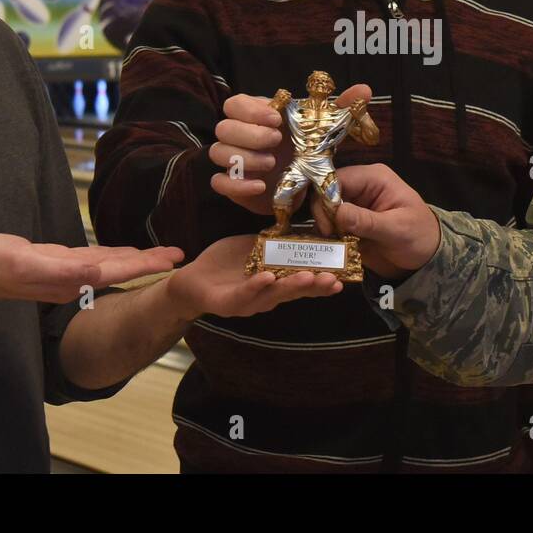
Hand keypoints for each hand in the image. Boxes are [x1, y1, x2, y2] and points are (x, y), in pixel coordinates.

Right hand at [0, 234, 182, 306]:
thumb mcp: (31, 262)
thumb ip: (66, 269)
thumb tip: (97, 272)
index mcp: (75, 279)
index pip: (121, 271)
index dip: (148, 265)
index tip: (175, 260)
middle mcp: (77, 279)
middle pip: (122, 268)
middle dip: (151, 262)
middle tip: (180, 254)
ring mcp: (69, 273)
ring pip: (111, 264)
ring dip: (136, 259)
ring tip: (160, 255)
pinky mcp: (60, 263)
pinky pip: (95, 259)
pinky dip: (114, 255)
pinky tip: (122, 253)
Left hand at [164, 234, 341, 318]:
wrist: (190, 278)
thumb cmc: (226, 263)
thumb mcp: (256, 247)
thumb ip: (278, 244)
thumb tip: (304, 229)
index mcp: (275, 283)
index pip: (302, 284)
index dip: (321, 282)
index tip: (342, 275)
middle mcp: (265, 297)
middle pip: (292, 292)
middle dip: (314, 286)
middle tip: (333, 280)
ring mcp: (247, 302)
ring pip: (272, 295)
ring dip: (290, 287)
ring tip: (308, 277)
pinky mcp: (226, 302)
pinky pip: (243, 295)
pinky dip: (256, 286)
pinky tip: (268, 277)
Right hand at [209, 83, 371, 214]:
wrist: (303, 182)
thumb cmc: (308, 148)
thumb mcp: (326, 129)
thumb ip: (342, 109)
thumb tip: (364, 90)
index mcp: (255, 115)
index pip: (235, 103)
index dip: (251, 110)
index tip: (277, 120)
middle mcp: (239, 135)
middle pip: (224, 127)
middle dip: (249, 134)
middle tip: (275, 142)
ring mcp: (233, 160)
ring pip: (218, 152)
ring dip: (244, 158)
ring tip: (271, 165)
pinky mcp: (232, 184)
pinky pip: (218, 182)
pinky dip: (236, 184)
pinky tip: (260, 186)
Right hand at [312, 164, 440, 275]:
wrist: (428, 256)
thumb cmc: (420, 236)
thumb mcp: (397, 229)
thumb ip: (367, 221)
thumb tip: (337, 212)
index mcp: (374, 178)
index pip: (337, 178)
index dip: (325, 197)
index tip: (327, 223)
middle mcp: (360, 187)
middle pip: (325, 192)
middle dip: (322, 213)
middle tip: (328, 236)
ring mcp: (354, 204)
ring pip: (324, 209)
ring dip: (322, 226)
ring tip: (329, 244)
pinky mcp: (349, 222)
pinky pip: (329, 224)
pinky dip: (326, 235)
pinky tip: (329, 248)